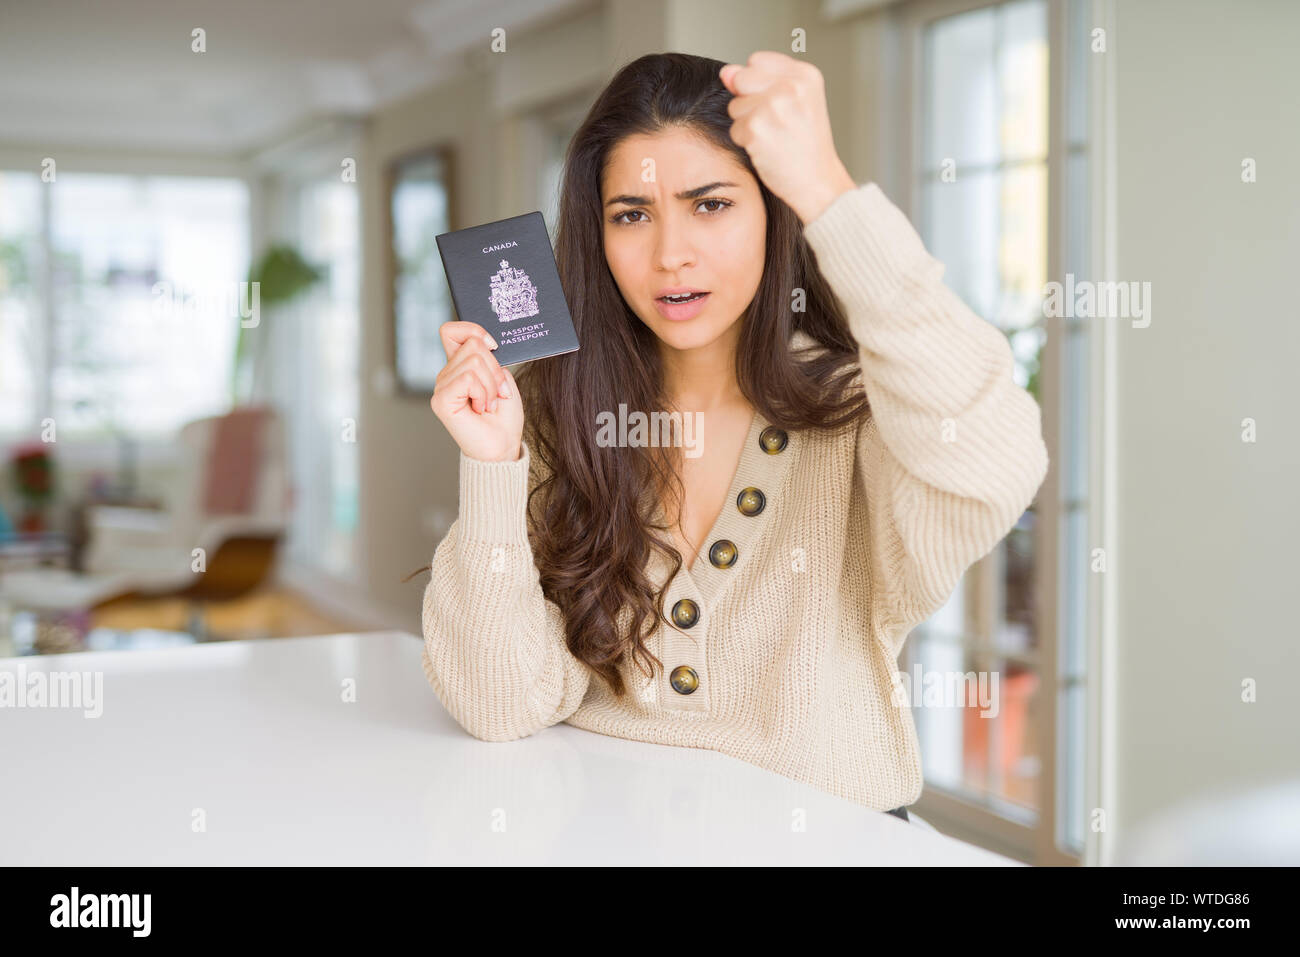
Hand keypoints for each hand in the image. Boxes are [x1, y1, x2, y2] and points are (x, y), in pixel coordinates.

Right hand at [431, 321, 523, 462]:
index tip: (493, 346)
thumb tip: (483, 342)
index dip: (472, 329)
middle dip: (494, 368)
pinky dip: (482, 392)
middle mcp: (447, 374)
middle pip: (472, 344)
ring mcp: (441, 387)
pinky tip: (480, 408)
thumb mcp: (502, 378)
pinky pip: (468, 378)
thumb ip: (490, 357)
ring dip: (491, 385)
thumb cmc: (503, 417)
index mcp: (459, 366)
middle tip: (497, 393)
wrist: (502, 446)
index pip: (451, 331)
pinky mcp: (441, 400)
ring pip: (474, 361)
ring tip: (488, 404)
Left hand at [719, 51, 856, 224]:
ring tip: (774, 137)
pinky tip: (768, 149)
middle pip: (741, 80)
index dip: (759, 85)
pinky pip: (735, 129)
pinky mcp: (757, 128)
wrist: (817, 181)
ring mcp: (773, 106)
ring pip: (735, 106)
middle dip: (749, 102)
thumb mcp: (796, 102)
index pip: (757, 60)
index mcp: (805, 74)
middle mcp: (790, 85)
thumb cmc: (807, 145)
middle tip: (776, 122)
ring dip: (747, 124)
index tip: (780, 105)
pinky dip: (746, 143)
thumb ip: (761, 81)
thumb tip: (726, 72)